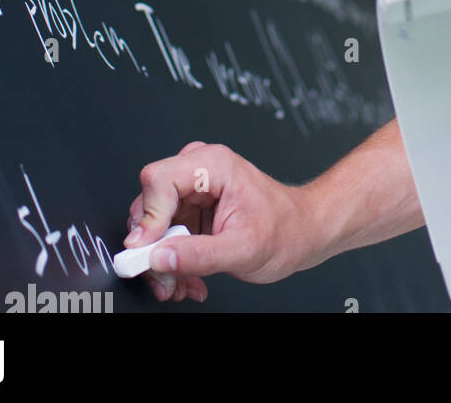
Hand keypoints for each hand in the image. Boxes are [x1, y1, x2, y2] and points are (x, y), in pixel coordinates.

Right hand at [123, 141, 317, 302]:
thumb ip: (199, 255)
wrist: (302, 232)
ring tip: (180, 284)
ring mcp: (194, 191)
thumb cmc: (286, 230)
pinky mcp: (192, 210)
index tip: (148, 252)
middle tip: (165, 280)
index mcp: (213, 165)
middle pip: (149, 204)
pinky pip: (164, 235)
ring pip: (152, 225)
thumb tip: (158, 258)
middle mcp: (200, 171)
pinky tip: (188, 278)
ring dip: (161, 261)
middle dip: (152, 248)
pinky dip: (171, 261)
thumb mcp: (244, 249)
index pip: (159, 179)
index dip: (148, 218)